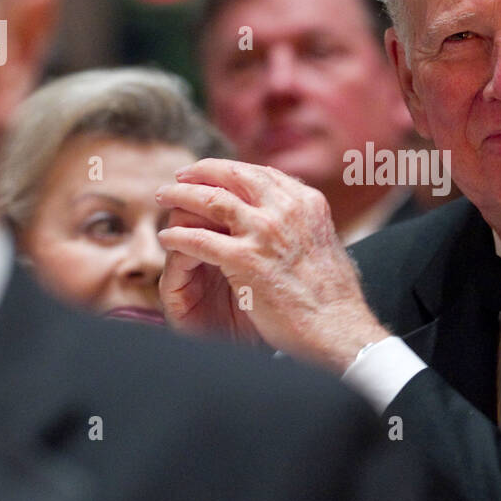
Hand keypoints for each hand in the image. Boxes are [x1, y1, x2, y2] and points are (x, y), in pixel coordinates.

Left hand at [156, 159, 390, 372]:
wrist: (338, 328)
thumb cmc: (333, 298)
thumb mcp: (325, 243)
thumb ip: (303, 225)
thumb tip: (294, 220)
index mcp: (307, 203)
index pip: (261, 174)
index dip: (230, 171)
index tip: (212, 174)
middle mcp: (287, 209)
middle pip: (234, 175)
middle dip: (201, 172)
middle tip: (180, 177)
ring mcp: (265, 232)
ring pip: (211, 201)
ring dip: (182, 196)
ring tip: (163, 198)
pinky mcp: (245, 259)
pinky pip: (199, 239)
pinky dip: (179, 236)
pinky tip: (166, 238)